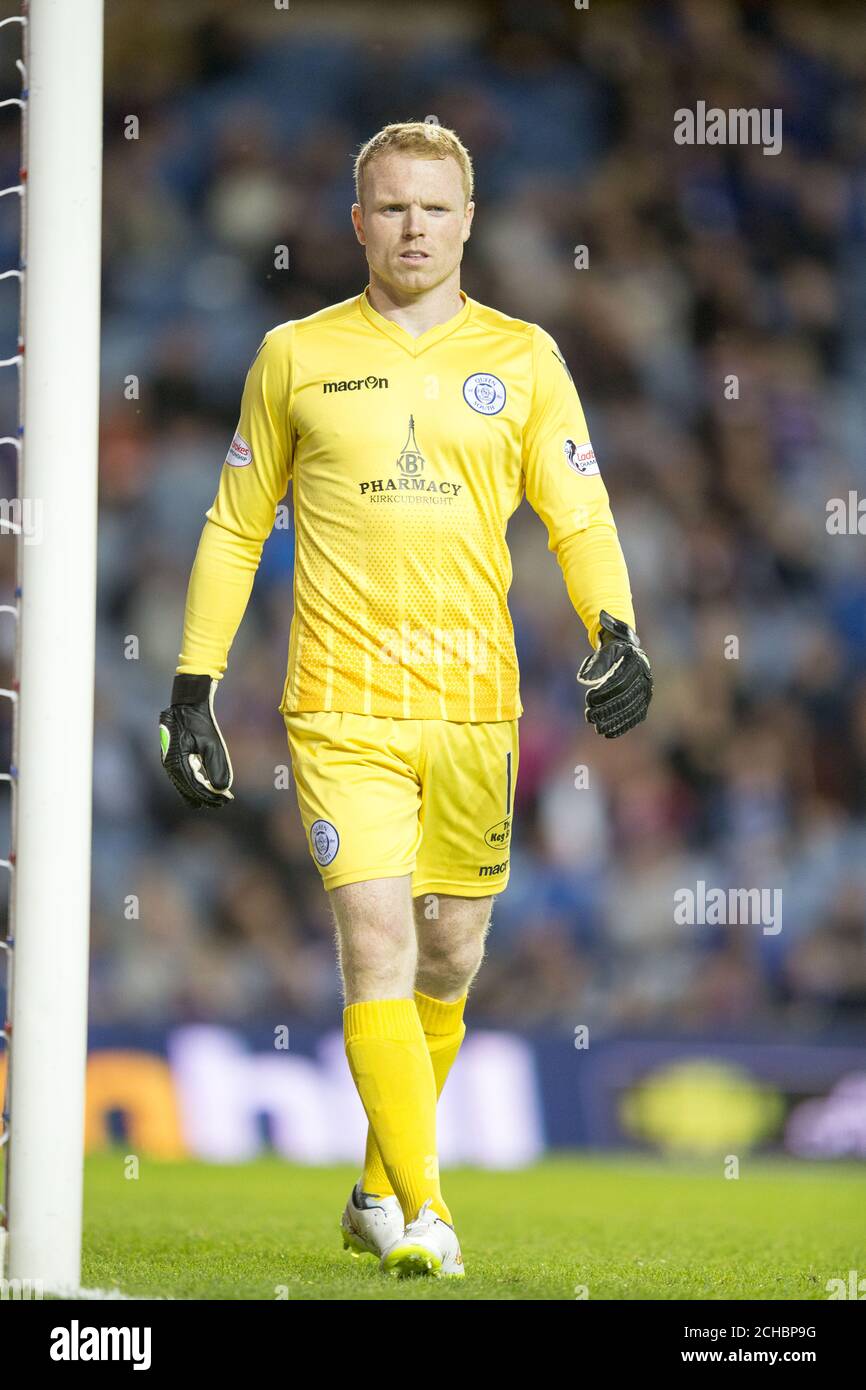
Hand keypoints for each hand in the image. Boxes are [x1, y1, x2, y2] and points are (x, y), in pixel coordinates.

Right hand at [159, 674, 234, 807]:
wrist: (186, 706)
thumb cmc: (199, 722)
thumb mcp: (212, 743)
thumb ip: (217, 766)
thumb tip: (222, 789)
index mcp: (178, 763)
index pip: (196, 788)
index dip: (211, 796)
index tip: (225, 800)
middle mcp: (170, 766)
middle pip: (189, 791)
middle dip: (206, 798)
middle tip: (223, 802)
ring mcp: (169, 763)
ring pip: (184, 786)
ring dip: (200, 793)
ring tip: (217, 798)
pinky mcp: (172, 759)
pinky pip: (182, 778)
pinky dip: (193, 785)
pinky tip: (205, 785)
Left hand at [576, 610, 652, 737]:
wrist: (631, 656)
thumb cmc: (614, 654)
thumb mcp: (604, 652)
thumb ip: (594, 664)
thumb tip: (583, 680)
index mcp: (634, 661)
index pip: (619, 680)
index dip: (604, 691)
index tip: (589, 699)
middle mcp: (644, 677)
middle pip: (625, 697)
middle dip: (606, 709)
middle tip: (589, 716)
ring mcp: (646, 691)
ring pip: (630, 709)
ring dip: (613, 721)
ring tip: (597, 728)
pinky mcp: (645, 703)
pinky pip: (635, 717)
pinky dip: (623, 726)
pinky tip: (609, 733)